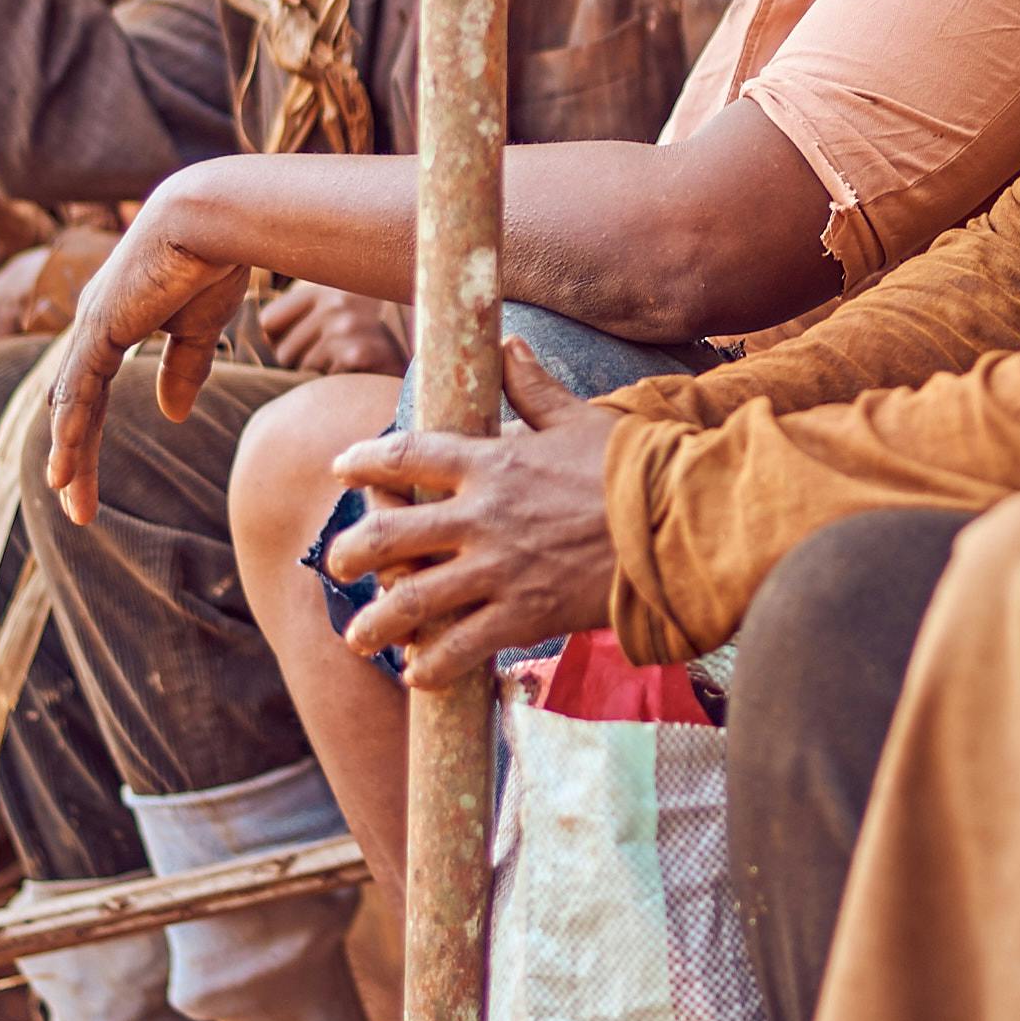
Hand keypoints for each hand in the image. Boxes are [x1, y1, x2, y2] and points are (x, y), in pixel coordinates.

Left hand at [37, 192, 260, 513]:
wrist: (212, 219)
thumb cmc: (213, 260)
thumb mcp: (199, 328)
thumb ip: (182, 369)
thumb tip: (170, 414)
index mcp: (114, 322)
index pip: (92, 393)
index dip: (87, 438)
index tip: (85, 479)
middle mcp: (94, 325)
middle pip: (76, 405)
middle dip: (74, 457)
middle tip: (75, 505)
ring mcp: (92, 325)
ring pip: (73, 404)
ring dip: (69, 455)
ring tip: (66, 497)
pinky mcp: (99, 327)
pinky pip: (80, 389)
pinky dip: (70, 429)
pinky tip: (64, 464)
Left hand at [263, 283, 407, 375]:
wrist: (414, 361)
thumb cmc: (364, 342)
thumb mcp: (333, 315)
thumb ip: (299, 315)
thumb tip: (253, 324)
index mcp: (321, 288)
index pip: (268, 322)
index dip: (282, 340)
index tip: (308, 341)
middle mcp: (334, 302)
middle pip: (283, 352)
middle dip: (303, 363)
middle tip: (337, 358)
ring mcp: (347, 326)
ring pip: (302, 369)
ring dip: (322, 376)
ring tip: (349, 365)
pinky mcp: (358, 353)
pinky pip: (323, 381)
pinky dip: (338, 385)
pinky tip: (359, 375)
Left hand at [320, 343, 618, 685]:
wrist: (681, 525)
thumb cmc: (634, 469)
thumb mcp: (579, 419)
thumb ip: (533, 389)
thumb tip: (510, 343)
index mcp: (492, 462)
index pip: (408, 455)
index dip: (367, 461)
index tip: (343, 468)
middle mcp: (483, 516)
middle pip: (391, 534)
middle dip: (353, 552)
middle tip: (338, 565)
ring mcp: (500, 569)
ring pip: (413, 599)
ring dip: (377, 622)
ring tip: (358, 639)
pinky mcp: (524, 615)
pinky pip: (462, 646)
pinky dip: (433, 666)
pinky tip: (417, 676)